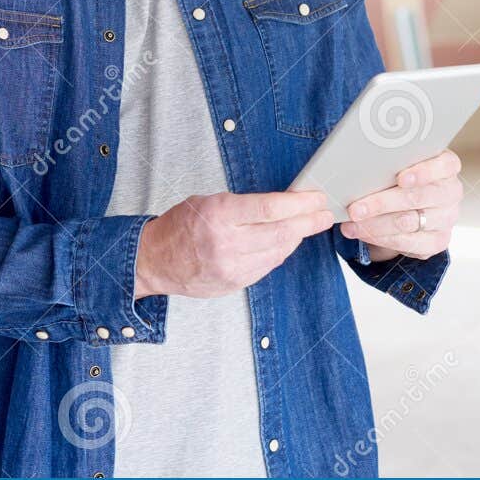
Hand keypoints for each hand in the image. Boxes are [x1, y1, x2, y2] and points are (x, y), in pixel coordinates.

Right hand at [135, 189, 334, 298]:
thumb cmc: (178, 227)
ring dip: (297, 237)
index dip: (299, 203)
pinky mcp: (235, 282)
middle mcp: (226, 242)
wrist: (154, 261)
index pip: (270, 208)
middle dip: (309, 221)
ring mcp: (232, 266)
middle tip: (325, 214)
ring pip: (279, 250)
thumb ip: (242, 206)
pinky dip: (280, 252)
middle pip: (282, 231)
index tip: (316, 198)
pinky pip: (268, 265)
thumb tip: (280, 204)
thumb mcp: (207, 202)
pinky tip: (285, 242)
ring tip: (308, 226)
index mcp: (218, 214)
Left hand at [339, 149, 462, 261]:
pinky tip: (362, 233)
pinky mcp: (439, 240)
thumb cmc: (398, 178)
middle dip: (382, 203)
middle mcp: (450, 192)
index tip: (400, 179)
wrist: (409, 207)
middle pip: (418, 197)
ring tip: (351, 224)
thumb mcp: (396, 165)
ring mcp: (447, 218)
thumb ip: (386, 163)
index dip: (423, 172)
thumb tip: (355, 164)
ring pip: (409, 222)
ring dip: (375, 224)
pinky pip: (410, 243)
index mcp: (446, 166)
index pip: (445, 165)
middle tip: (355, 209)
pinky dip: (381, 238)